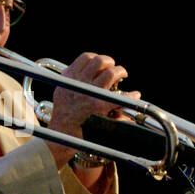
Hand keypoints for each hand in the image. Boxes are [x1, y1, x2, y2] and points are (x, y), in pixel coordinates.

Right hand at [44, 52, 129, 168]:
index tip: (102, 64)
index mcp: (69, 78)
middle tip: (114, 68)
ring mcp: (90, 94)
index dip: (97, 57)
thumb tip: (87, 69)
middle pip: (99, 61)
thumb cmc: (63, 116)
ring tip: (123, 76)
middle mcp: (79, 83)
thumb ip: (72, 79)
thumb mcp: (61, 92)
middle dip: (110, 62)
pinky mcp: (100, 107)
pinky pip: (121, 96)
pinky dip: (131, 95)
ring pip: (111, 73)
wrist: (62, 136)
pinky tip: (133, 95)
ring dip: (120, 72)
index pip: (86, 57)